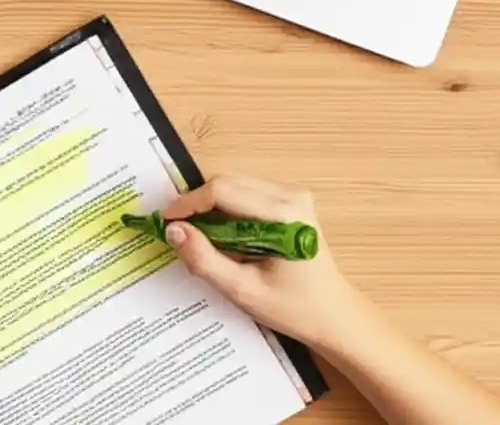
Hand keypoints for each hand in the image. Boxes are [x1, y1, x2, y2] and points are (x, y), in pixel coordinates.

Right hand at [163, 175, 363, 347]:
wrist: (333, 316)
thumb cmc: (294, 308)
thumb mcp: (242, 290)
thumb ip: (204, 259)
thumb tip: (174, 230)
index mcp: (283, 214)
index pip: (222, 190)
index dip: (188, 203)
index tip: (166, 221)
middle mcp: (291, 196)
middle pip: (227, 183)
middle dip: (198, 206)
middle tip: (179, 234)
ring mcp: (292, 196)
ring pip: (234, 187)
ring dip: (211, 209)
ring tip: (200, 241)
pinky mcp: (289, 203)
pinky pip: (245, 195)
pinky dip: (226, 212)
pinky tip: (223, 239)